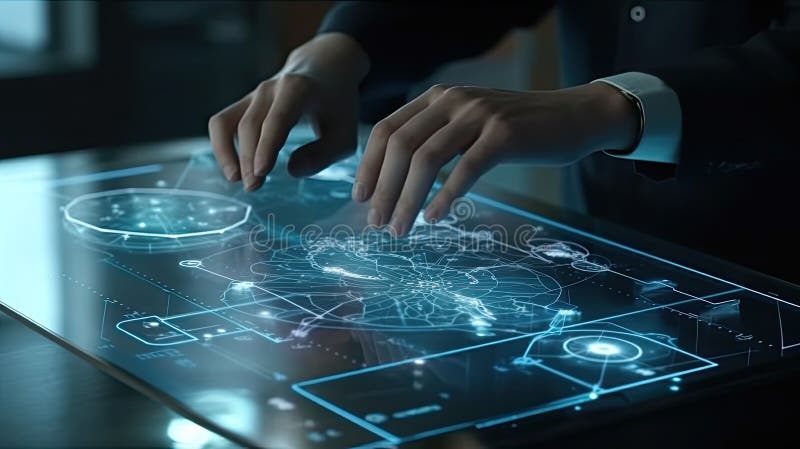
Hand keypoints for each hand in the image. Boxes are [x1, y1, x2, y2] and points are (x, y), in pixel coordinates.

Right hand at [208, 33, 368, 190]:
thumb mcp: (345, 133)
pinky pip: (222, 122)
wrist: (324, 69)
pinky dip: (221, 145)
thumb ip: (323, 154)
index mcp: (298, 90)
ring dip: (227, 153)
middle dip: (249, 158)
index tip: (261, 172)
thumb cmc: (337, 106)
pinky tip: (232, 169)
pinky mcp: (245, 103)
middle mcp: (271, 88)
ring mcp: (254, 94)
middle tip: (253, 187)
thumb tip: (292, 170)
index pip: (277, 120)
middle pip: (250, 125)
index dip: (267, 146)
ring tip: (236, 180)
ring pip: (229, 122)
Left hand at [351, 82, 638, 234]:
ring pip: (427, 159)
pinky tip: (434, 218)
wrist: (572, 116)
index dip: (369, 166)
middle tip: (375, 224)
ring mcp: (479, 114)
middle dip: (384, 189)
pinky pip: (465, 169)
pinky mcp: (505, 134)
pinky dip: (445, 196)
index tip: (359, 198)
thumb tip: (394, 179)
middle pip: (401, 146)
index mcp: (437, 97)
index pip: (387, 129)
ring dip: (407, 199)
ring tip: (399, 229)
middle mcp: (453, 100)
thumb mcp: (468, 123)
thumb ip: (435, 138)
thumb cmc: (516, 129)